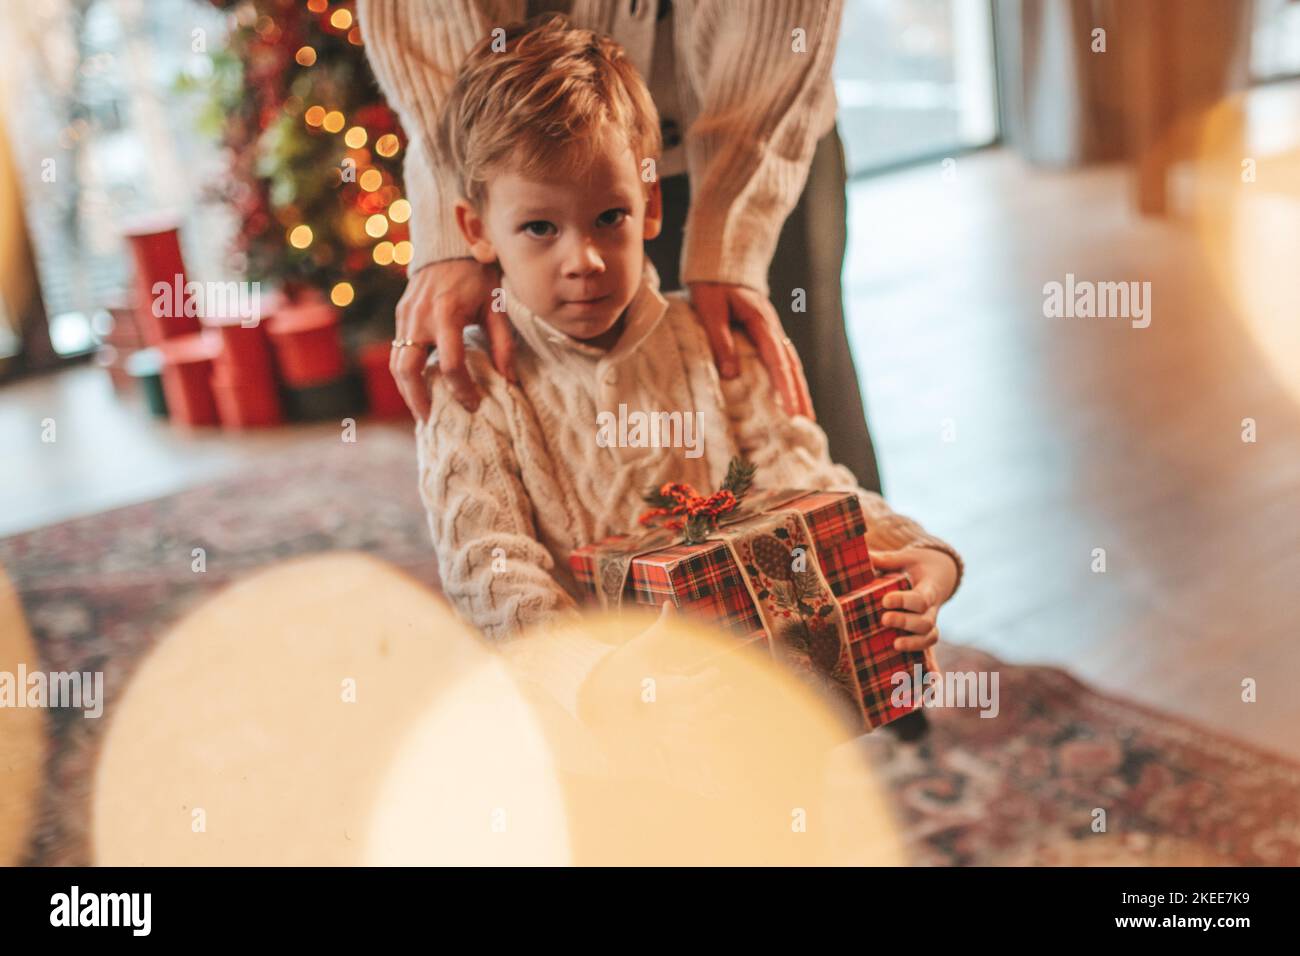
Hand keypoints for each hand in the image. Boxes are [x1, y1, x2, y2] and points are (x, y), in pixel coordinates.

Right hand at [390, 257, 512, 419]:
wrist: (449, 245)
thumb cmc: (478, 276)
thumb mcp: (496, 306)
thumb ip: (503, 343)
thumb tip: (508, 379)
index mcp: (447, 314)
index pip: (450, 364)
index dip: (462, 389)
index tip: (474, 404)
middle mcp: (420, 317)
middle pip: (408, 370)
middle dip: (418, 400)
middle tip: (432, 421)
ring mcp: (405, 316)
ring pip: (396, 363)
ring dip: (407, 391)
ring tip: (422, 411)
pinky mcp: (400, 314)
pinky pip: (398, 350)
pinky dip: (406, 373)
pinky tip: (419, 387)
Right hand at [579, 602, 738, 733]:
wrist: (598, 694)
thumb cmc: (623, 666)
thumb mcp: (640, 646)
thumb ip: (661, 628)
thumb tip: (670, 604)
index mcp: (651, 687)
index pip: (683, 689)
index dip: (703, 682)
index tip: (716, 671)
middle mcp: (653, 710)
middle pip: (690, 712)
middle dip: (712, 701)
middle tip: (726, 689)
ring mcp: (654, 726)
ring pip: (688, 732)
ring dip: (711, 725)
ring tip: (728, 716)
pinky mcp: (655, 737)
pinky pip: (681, 746)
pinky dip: (701, 744)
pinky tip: (711, 736)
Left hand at [687, 281, 814, 419]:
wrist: (720, 268)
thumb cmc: (712, 288)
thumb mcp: (711, 311)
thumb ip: (720, 341)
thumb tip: (732, 375)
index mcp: (762, 323)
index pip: (778, 362)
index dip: (786, 388)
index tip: (791, 411)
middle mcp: (773, 329)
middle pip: (792, 367)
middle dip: (800, 395)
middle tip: (807, 423)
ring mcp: (773, 332)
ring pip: (791, 364)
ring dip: (799, 390)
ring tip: (806, 416)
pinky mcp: (768, 335)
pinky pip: (783, 360)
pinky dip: (790, 379)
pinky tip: (792, 395)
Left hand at [870, 548, 958, 652]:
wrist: (938, 573)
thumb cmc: (916, 566)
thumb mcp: (904, 558)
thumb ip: (886, 560)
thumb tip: (864, 555)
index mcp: (928, 587)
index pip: (920, 598)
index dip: (904, 601)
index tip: (885, 600)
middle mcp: (932, 607)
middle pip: (925, 620)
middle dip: (905, 622)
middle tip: (884, 619)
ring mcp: (930, 620)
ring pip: (929, 634)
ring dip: (913, 641)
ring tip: (894, 643)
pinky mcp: (926, 630)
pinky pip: (928, 643)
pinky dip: (917, 649)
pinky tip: (898, 650)